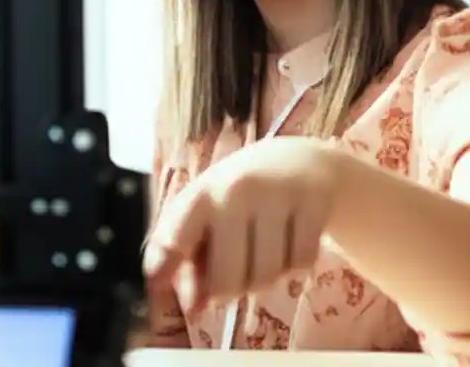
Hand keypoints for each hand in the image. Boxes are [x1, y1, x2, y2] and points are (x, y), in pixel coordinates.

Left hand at [142, 137, 347, 311]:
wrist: (299, 161)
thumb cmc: (241, 197)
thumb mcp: (207, 218)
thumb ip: (190, 262)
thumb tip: (193, 307)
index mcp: (200, 194)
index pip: (175, 234)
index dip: (165, 264)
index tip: (155, 283)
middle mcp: (236, 190)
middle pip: (226, 281)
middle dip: (228, 290)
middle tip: (232, 274)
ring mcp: (276, 194)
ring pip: (266, 279)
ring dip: (263, 279)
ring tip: (262, 251)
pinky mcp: (314, 202)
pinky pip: (300, 266)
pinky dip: (294, 266)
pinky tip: (288, 241)